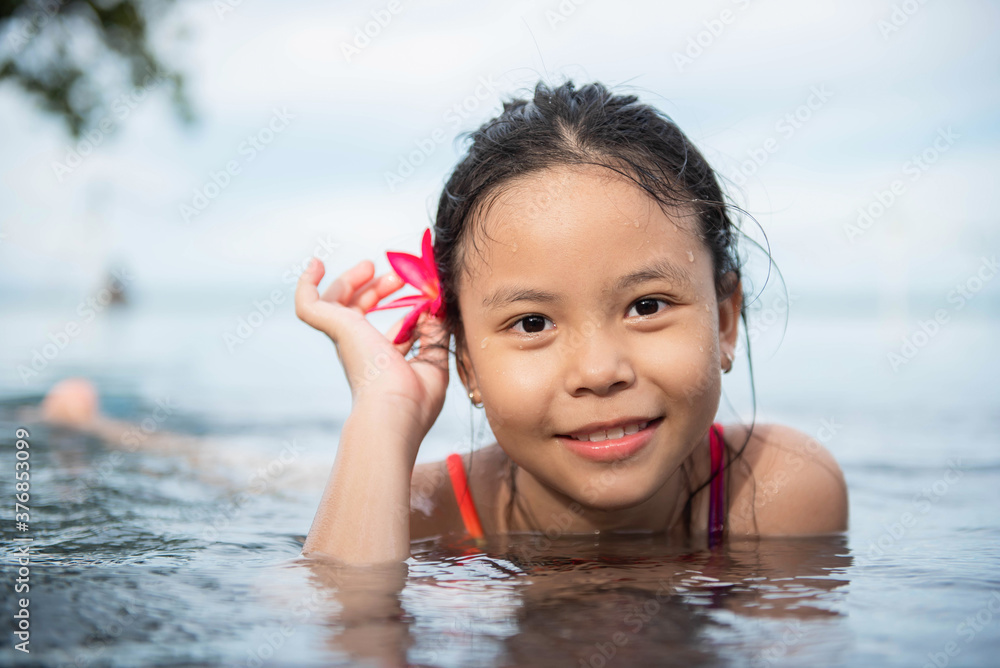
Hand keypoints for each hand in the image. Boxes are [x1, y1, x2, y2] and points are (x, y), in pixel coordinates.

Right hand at [295, 257, 449, 438]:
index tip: (427, 299)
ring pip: (335, 304)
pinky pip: (308, 304)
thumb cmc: (414, 399)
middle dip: (376, 290)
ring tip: (370, 264)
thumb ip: (436, 333)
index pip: (389, 335)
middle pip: (358, 314)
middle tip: (397, 276)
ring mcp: (345, 339)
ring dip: (351, 280)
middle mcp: (359, 350)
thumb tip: (437, 307)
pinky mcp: (336, 327)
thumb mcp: (434, 361)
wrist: (394, 410)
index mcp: (383, 363)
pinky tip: (316, 264)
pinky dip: (307, 283)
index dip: (407, 315)